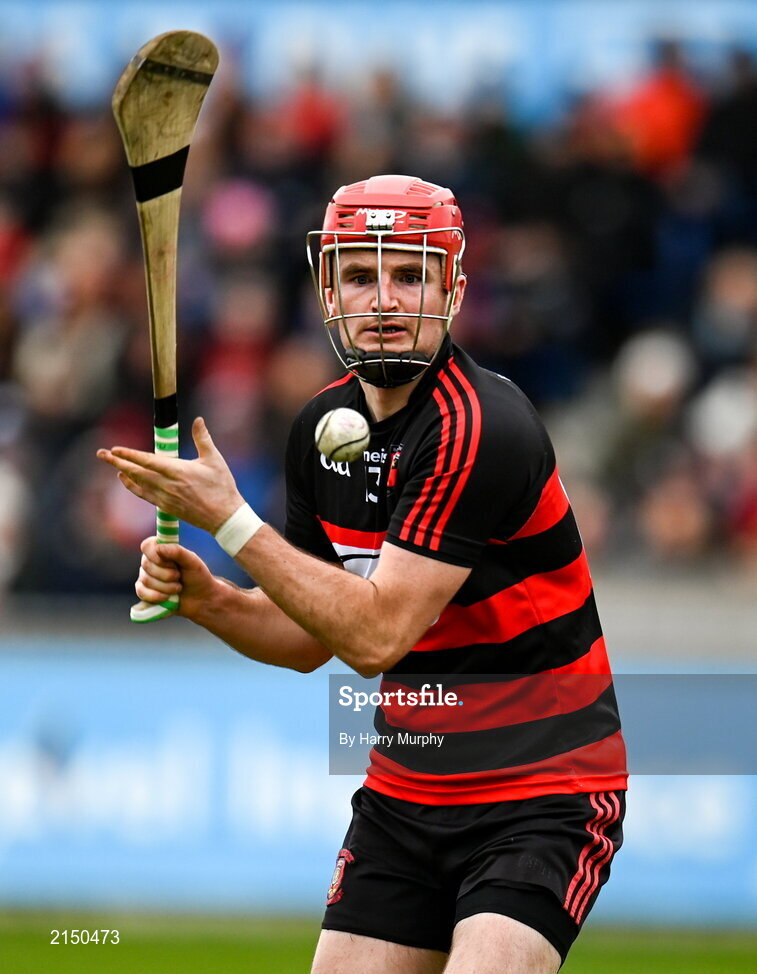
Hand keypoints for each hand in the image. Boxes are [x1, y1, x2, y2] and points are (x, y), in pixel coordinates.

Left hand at [97, 417, 243, 532]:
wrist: (224, 516)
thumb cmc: (222, 486)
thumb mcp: (215, 460)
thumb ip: (203, 439)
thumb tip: (198, 420)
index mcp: (179, 471)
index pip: (148, 461)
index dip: (130, 455)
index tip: (115, 449)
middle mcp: (168, 485)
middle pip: (137, 472)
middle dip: (118, 462)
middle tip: (101, 454)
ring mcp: (165, 497)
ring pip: (138, 482)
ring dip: (123, 471)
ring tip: (110, 462)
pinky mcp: (165, 505)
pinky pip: (143, 494)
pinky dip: (131, 486)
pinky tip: (123, 478)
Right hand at [137, 536, 216, 618]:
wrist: (201, 600)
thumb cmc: (198, 577)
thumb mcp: (192, 562)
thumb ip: (177, 552)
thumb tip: (158, 547)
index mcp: (162, 550)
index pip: (147, 546)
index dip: (156, 555)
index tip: (171, 563)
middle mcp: (152, 561)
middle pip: (146, 564)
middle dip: (166, 574)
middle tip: (179, 576)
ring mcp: (146, 577)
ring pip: (146, 580)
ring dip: (166, 587)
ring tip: (178, 588)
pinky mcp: (144, 592)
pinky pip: (141, 592)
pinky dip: (156, 596)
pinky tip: (167, 597)